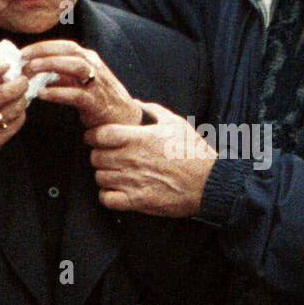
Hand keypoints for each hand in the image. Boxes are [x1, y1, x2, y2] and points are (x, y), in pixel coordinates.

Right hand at [0, 59, 31, 188]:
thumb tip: (2, 68)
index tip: (6, 65)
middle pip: (4, 93)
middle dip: (20, 84)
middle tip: (23, 80)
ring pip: (14, 109)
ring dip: (22, 99)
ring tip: (21, 96)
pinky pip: (15, 124)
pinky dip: (20, 115)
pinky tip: (17, 112)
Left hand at [21, 40, 141, 129]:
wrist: (124, 120)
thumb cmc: (98, 100)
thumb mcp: (79, 82)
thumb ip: (60, 75)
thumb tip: (32, 69)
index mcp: (89, 59)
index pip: (65, 45)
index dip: (43, 46)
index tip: (22, 52)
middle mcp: (94, 67)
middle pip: (69, 50)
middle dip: (44, 51)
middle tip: (22, 58)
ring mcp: (97, 84)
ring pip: (76, 66)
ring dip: (52, 64)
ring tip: (32, 70)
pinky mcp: (97, 104)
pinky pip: (77, 94)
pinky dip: (58, 93)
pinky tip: (42, 94)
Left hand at [85, 103, 216, 216]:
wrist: (209, 182)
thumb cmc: (194, 152)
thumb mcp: (177, 124)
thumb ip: (154, 111)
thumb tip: (138, 103)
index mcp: (139, 138)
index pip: (100, 135)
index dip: (94, 136)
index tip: (98, 138)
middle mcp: (132, 159)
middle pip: (96, 157)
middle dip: (100, 156)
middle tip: (109, 157)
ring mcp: (133, 181)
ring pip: (100, 178)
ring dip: (105, 176)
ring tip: (116, 174)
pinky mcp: (138, 201)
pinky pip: (107, 199)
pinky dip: (108, 196)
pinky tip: (118, 191)